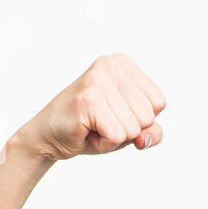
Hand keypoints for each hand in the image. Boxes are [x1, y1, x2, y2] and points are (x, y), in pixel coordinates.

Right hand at [10, 53, 166, 162]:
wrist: (47, 136)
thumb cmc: (91, 128)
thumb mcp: (130, 129)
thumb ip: (152, 132)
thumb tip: (145, 138)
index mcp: (124, 64)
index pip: (159, 103)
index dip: (140, 120)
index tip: (114, 114)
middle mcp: (111, 65)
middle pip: (149, 116)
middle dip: (127, 130)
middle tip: (101, 122)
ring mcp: (99, 81)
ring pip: (135, 128)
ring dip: (115, 138)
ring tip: (94, 126)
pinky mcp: (89, 100)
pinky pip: (118, 136)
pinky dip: (105, 144)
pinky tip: (87, 132)